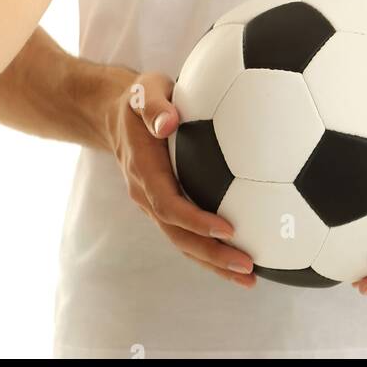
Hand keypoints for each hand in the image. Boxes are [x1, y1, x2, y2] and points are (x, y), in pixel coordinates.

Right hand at [103, 72, 257, 288]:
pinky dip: (210, 248)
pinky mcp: (166, 204)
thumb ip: (154, 105)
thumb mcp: (144, 90)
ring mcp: (154, 203)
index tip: (228, 229)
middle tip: (248, 267)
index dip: (196, 221)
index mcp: (143, 170)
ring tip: (250, 277)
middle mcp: (146, 194)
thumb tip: (169, 122)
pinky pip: (187, 232)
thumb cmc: (139, 97)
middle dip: (212, 255)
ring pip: (183, 241)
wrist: (116, 114)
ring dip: (214, 262)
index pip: (168, 204)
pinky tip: (240, 256)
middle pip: (178, 235)